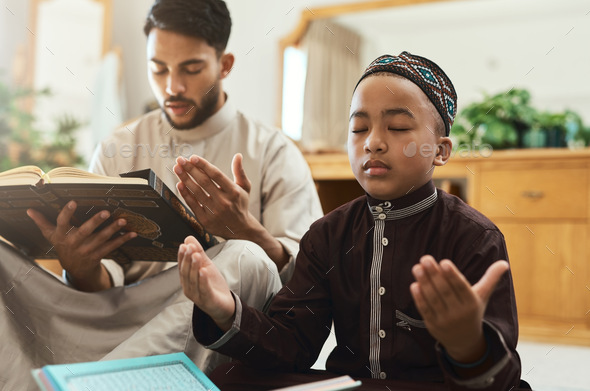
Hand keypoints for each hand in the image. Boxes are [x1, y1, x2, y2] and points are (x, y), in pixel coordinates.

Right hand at [27, 201, 136, 290]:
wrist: (74, 268)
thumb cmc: (62, 245)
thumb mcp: (51, 235)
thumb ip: (42, 222)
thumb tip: (28, 209)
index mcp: (61, 235)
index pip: (62, 222)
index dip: (67, 213)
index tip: (74, 201)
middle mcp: (73, 243)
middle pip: (85, 231)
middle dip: (95, 222)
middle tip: (106, 212)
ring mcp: (86, 251)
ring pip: (101, 239)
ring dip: (113, 230)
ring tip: (123, 220)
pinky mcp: (98, 256)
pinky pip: (111, 247)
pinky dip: (122, 240)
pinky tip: (132, 233)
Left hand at [174, 154, 288, 268]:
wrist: (240, 230)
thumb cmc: (240, 205)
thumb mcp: (245, 188)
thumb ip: (239, 172)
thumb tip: (238, 156)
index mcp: (234, 192)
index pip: (216, 175)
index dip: (203, 165)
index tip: (193, 157)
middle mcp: (224, 201)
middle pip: (204, 182)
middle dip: (190, 169)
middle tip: (180, 160)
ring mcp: (214, 212)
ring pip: (196, 192)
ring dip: (185, 179)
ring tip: (177, 169)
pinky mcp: (206, 220)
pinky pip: (193, 205)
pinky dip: (185, 194)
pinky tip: (180, 184)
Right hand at [178, 235, 235, 330]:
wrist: (224, 304)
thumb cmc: (213, 285)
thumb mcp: (206, 266)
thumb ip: (199, 253)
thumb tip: (188, 238)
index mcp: (187, 280)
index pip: (182, 266)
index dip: (182, 256)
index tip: (183, 245)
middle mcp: (188, 288)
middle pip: (186, 273)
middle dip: (187, 259)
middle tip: (190, 247)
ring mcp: (197, 296)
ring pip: (193, 280)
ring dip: (194, 267)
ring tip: (196, 255)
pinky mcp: (207, 301)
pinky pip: (204, 289)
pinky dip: (203, 279)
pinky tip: (204, 270)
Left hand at [410, 255, 508, 362]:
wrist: (465, 341)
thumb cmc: (473, 311)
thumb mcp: (483, 296)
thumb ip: (490, 278)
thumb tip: (504, 263)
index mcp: (472, 303)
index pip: (461, 287)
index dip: (453, 275)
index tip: (444, 262)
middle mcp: (459, 312)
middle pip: (445, 291)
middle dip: (434, 274)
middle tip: (425, 258)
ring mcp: (445, 320)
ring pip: (434, 299)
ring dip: (424, 283)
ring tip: (417, 267)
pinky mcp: (432, 325)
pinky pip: (425, 310)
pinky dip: (419, 298)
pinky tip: (414, 285)